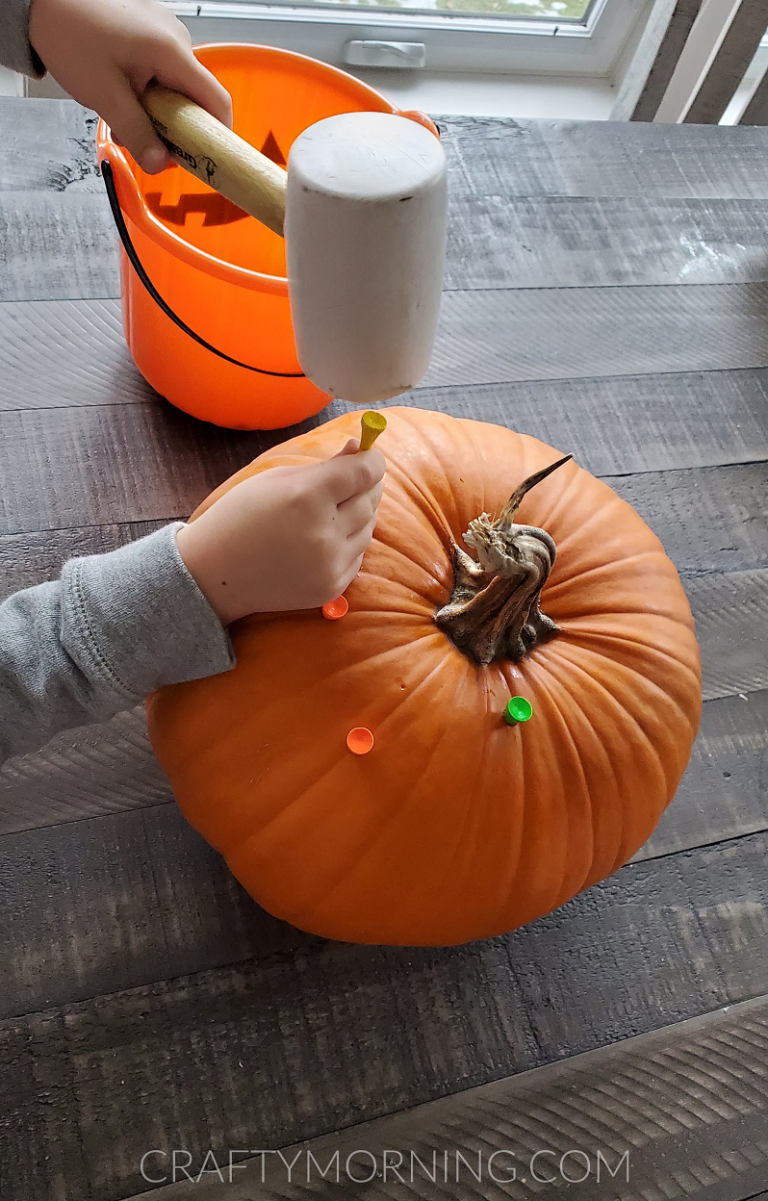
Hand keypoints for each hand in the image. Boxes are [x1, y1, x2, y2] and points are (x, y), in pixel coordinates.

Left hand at [28, 0, 231, 173]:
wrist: (44, 0)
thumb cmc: (70, 34)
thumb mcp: (104, 96)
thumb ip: (136, 133)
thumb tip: (160, 164)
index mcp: (172, 51)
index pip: (217, 101)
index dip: (217, 135)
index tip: (205, 159)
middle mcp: (176, 38)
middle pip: (196, 98)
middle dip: (175, 128)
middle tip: (146, 142)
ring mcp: (165, 33)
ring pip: (177, 87)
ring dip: (157, 112)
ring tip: (123, 115)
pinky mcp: (151, 33)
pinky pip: (163, 72)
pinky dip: (149, 93)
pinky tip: (123, 96)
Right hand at [176, 440, 385, 625]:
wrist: (216, 574)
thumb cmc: (241, 517)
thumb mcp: (277, 480)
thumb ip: (324, 466)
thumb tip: (359, 449)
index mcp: (306, 497)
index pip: (364, 472)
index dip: (371, 461)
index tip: (369, 457)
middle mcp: (322, 533)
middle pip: (370, 501)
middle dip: (366, 486)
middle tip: (352, 481)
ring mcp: (329, 564)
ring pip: (368, 529)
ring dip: (358, 516)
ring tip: (331, 512)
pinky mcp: (332, 587)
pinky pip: (357, 555)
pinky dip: (348, 543)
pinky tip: (322, 540)